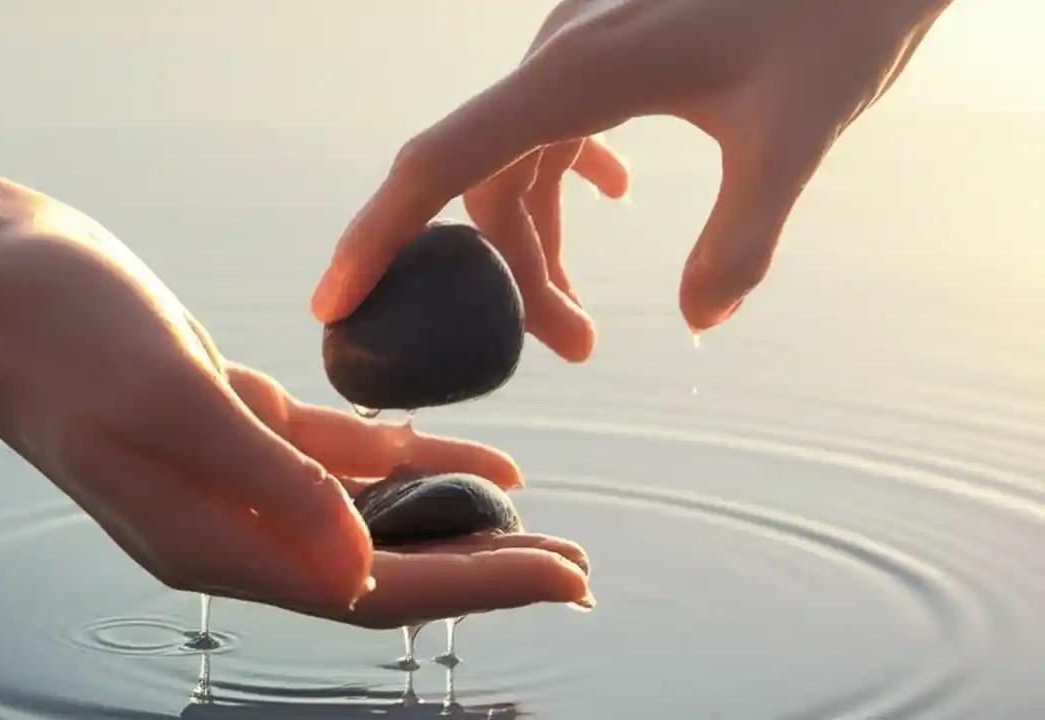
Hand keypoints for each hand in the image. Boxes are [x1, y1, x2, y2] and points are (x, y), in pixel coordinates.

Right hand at [0, 93, 592, 627]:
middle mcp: (225, 524)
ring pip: (363, 512)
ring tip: (531, 511)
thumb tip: (359, 563)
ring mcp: (228, 476)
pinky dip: (392, 452)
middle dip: (481, 566)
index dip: (476, 585)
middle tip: (573, 566)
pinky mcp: (229, 423)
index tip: (558, 576)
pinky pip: (329, 453)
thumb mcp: (170, 399)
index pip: (370, 586)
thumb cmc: (57, 334)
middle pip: (379, 564)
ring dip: (447, 511)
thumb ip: (271, 483)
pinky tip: (445, 447)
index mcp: (211, 541)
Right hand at [311, 0, 954, 359]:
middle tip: (576, 347)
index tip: (335, 303)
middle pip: (483, 182)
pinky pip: (552, 126)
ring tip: (588, 314)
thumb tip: (700, 319)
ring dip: (539, 242)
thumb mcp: (798, 130)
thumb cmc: (837, 13)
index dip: (375, 236)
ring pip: (517, 162)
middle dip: (507, 278)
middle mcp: (558, 55)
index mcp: (577, 72)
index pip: (442, 161)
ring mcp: (578, 47)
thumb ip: (742, 234)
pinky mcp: (609, 45)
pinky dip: (564, 181)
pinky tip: (618, 195)